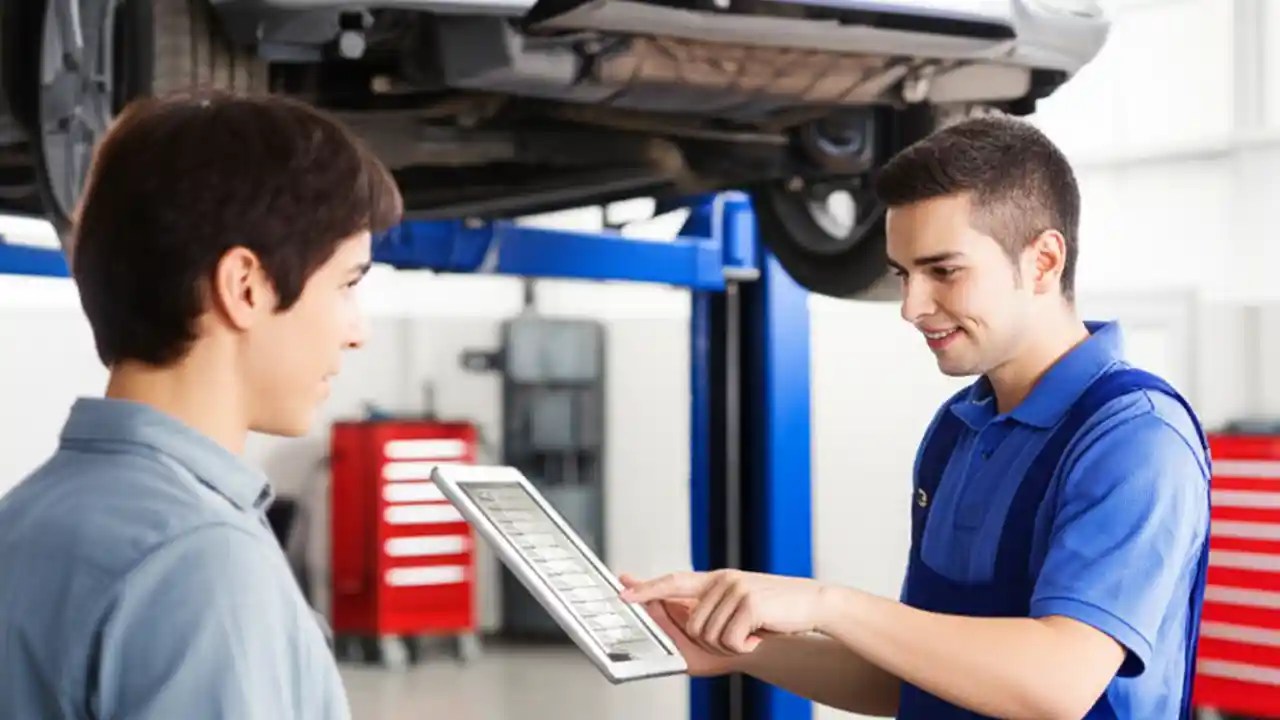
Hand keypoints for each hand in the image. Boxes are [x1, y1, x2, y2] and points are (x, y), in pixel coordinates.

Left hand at [620, 569, 826, 654]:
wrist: (813, 605)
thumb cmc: (774, 614)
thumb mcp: (737, 609)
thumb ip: (708, 612)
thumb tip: (678, 616)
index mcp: (715, 580)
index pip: (673, 581)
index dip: (647, 587)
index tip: (624, 589)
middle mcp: (721, 580)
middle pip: (691, 625)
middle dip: (713, 643)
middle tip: (739, 638)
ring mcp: (734, 588)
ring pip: (709, 635)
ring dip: (731, 645)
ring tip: (752, 633)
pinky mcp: (748, 600)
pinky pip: (730, 640)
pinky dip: (746, 646)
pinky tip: (760, 634)